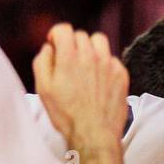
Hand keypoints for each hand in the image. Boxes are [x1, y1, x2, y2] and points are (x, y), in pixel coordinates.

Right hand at [33, 23, 128, 163]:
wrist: (94, 134)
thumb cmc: (66, 115)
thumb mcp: (43, 88)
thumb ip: (42, 62)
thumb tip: (49, 48)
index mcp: (69, 56)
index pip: (63, 29)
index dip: (56, 34)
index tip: (55, 44)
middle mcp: (91, 55)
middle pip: (80, 35)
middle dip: (72, 44)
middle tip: (69, 61)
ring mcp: (109, 64)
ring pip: (99, 41)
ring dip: (90, 48)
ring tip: (85, 64)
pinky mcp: (121, 74)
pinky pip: (112, 58)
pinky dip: (104, 64)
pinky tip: (99, 79)